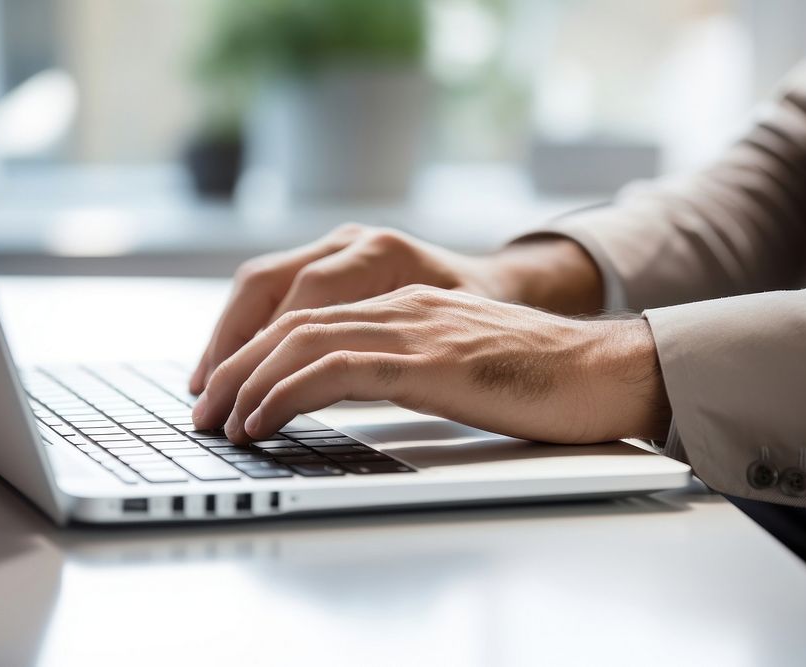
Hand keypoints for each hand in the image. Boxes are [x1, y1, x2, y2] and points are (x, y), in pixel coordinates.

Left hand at [192, 285, 668, 444]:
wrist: (602, 370)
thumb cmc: (538, 378)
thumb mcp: (457, 363)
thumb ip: (406, 364)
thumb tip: (350, 391)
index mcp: (405, 304)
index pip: (306, 314)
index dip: (253, 349)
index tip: (225, 389)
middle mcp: (401, 306)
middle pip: (289, 322)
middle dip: (233, 367)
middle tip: (203, 411)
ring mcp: (415, 328)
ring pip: (302, 341)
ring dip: (248, 383)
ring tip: (220, 423)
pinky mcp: (430, 360)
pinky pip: (337, 370)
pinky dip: (287, 395)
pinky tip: (263, 420)